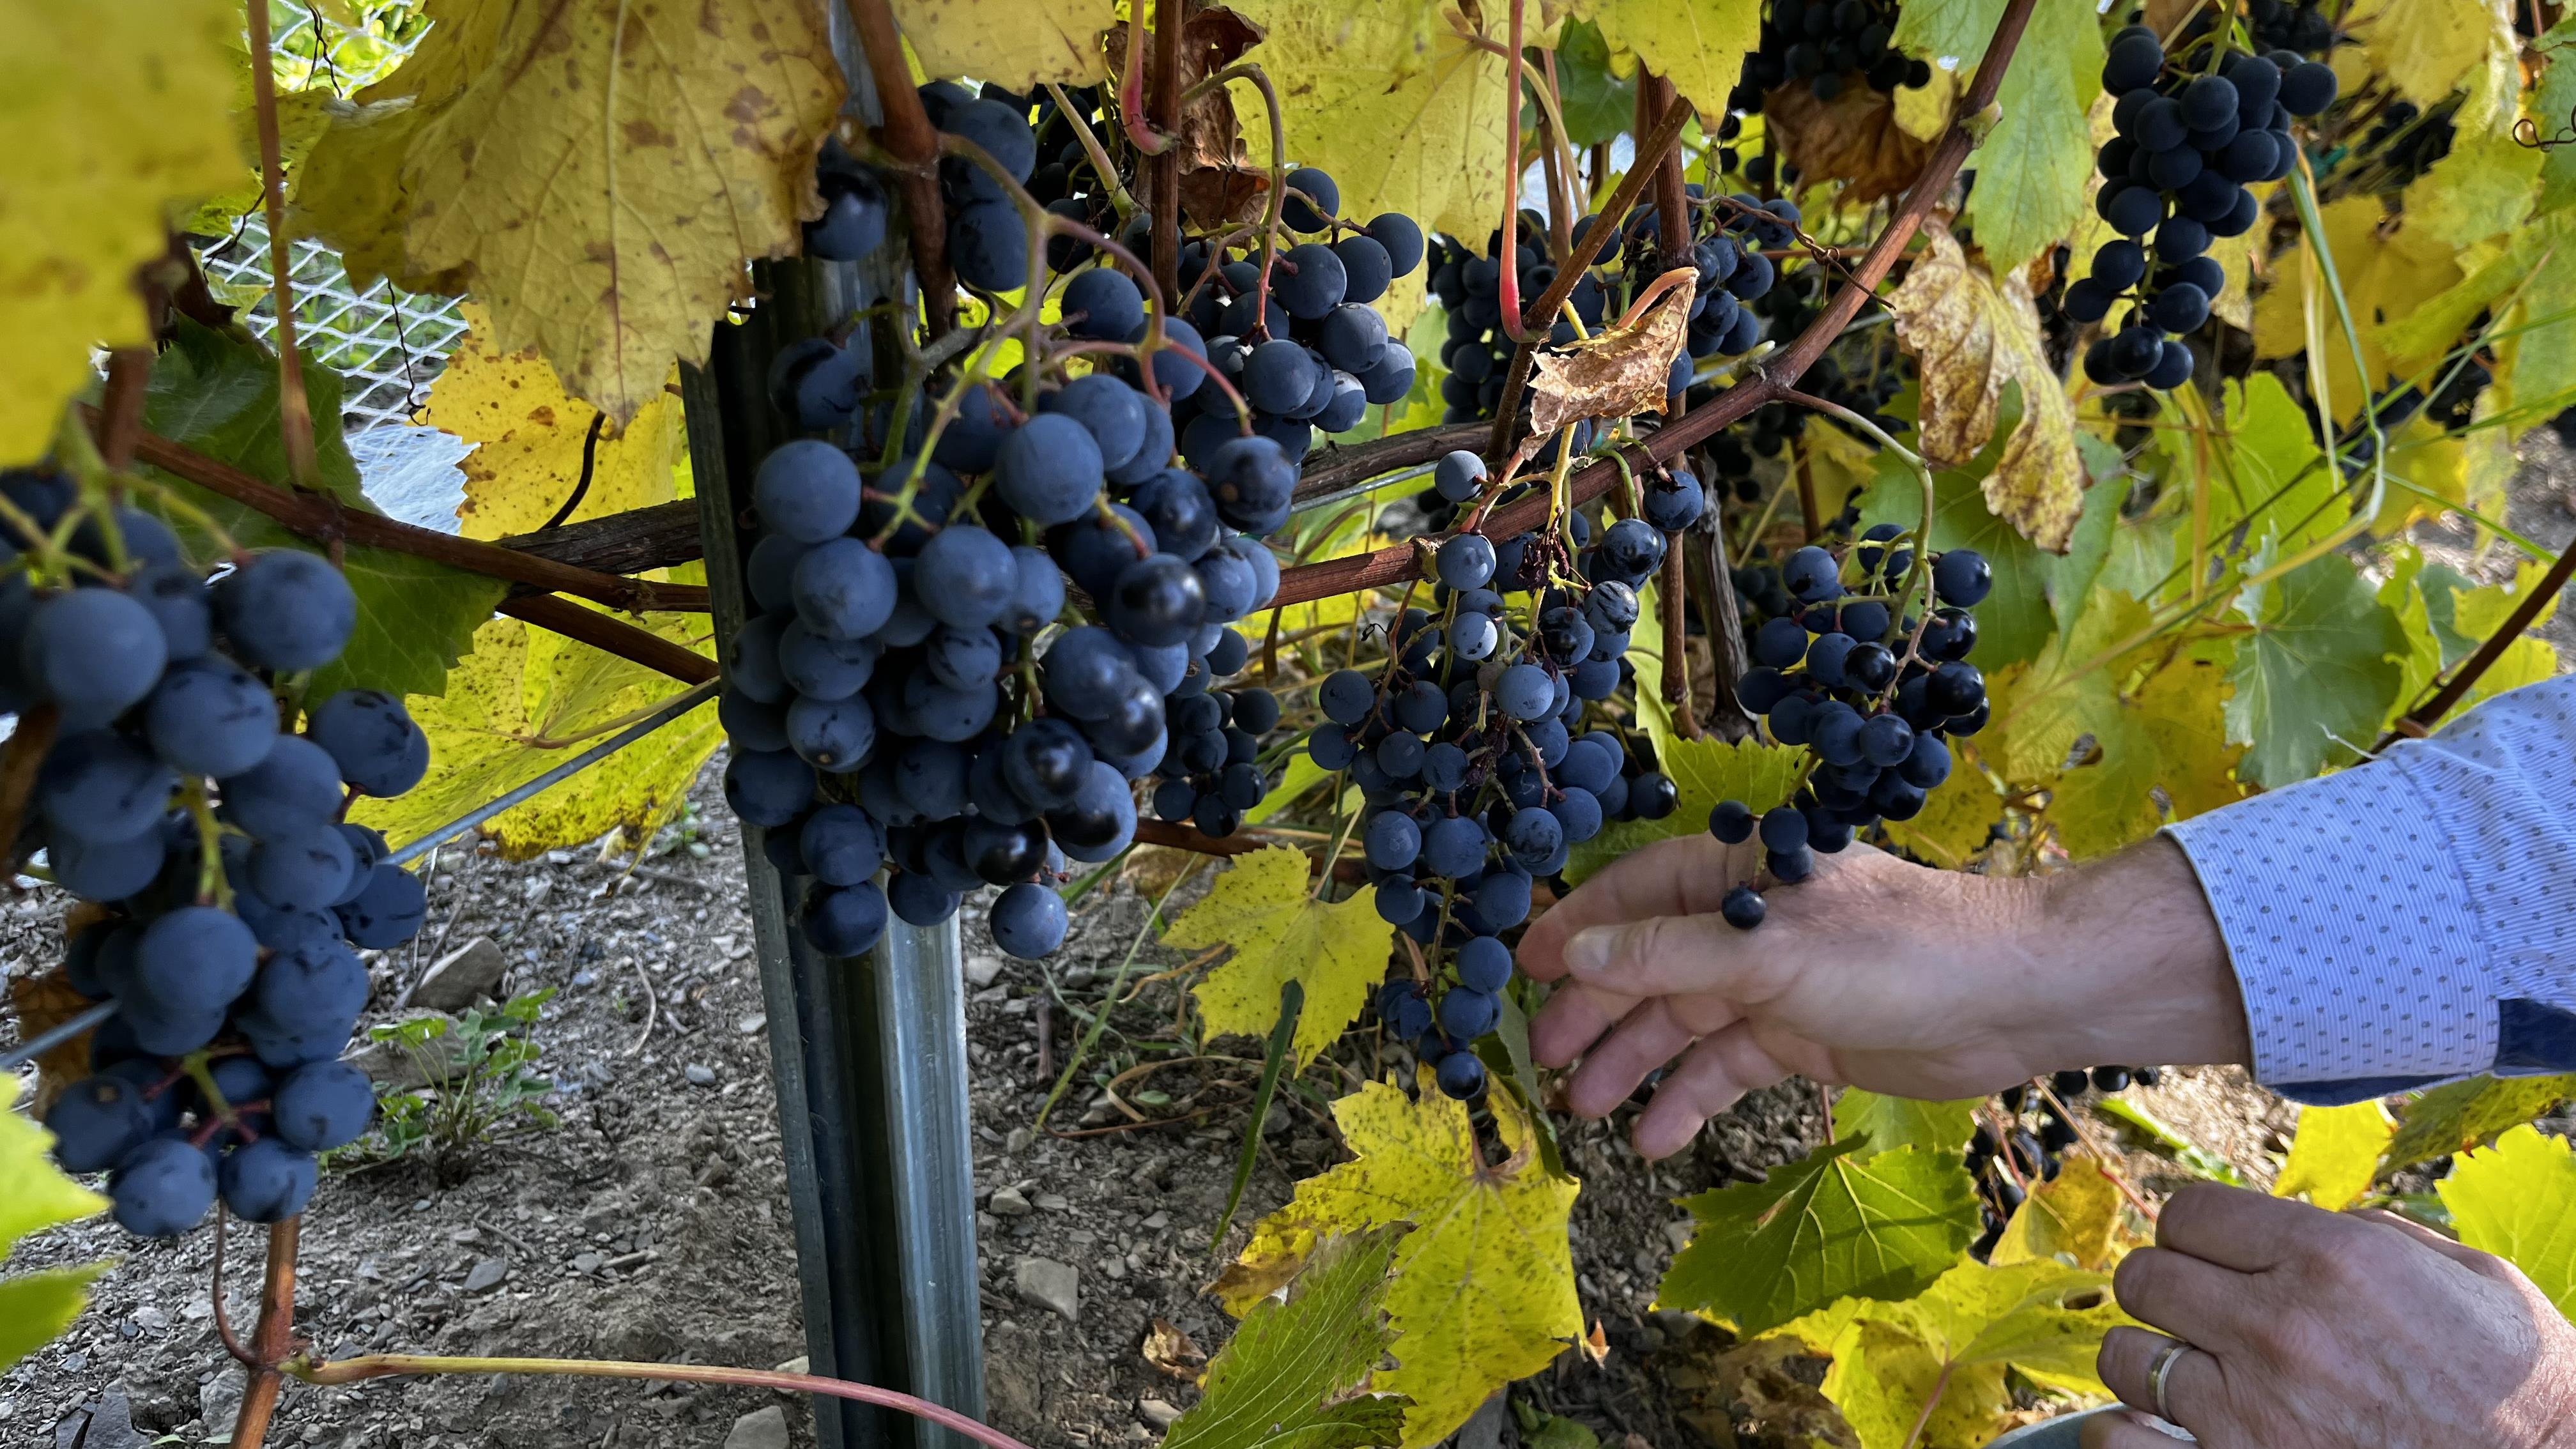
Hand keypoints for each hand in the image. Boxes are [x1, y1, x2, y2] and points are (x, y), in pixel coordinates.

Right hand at [1516, 833, 2248, 1158]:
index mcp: (1736, 872)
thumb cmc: (1894, 950)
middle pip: (1645, 964)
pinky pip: (1725, 1066)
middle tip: (1543, 1059)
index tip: (1520, 968)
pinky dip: (1688, 1098)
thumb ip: (1666, 956)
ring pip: (1679, 1023)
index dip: (1575, 929)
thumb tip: (1578, 954)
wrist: (2012, 998)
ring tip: (1583, 1108)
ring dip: (1632, 1063)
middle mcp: (1744, 923)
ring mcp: (1770, 982)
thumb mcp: (1767, 950)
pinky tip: (1652, 1136)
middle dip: (1593, 1010)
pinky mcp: (1799, 1035)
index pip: (1631, 894)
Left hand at [2084, 1185, 2575, 1448]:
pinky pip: (2120, 1446)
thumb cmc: (2518, 1382)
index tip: (2216, 1254)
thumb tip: (2294, 1223)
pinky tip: (2149, 1430)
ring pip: (2123, 1358)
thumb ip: (2363, 1234)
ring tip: (2194, 1375)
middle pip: (2143, 1277)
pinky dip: (2121, 1436)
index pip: (2187, 1212)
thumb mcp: (2463, 1275)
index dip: (2197, 1232)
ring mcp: (2252, 1411)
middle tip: (2202, 1313)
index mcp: (2329, 1259)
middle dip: (2168, 1289)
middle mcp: (2278, 1326)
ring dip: (2150, 1363)